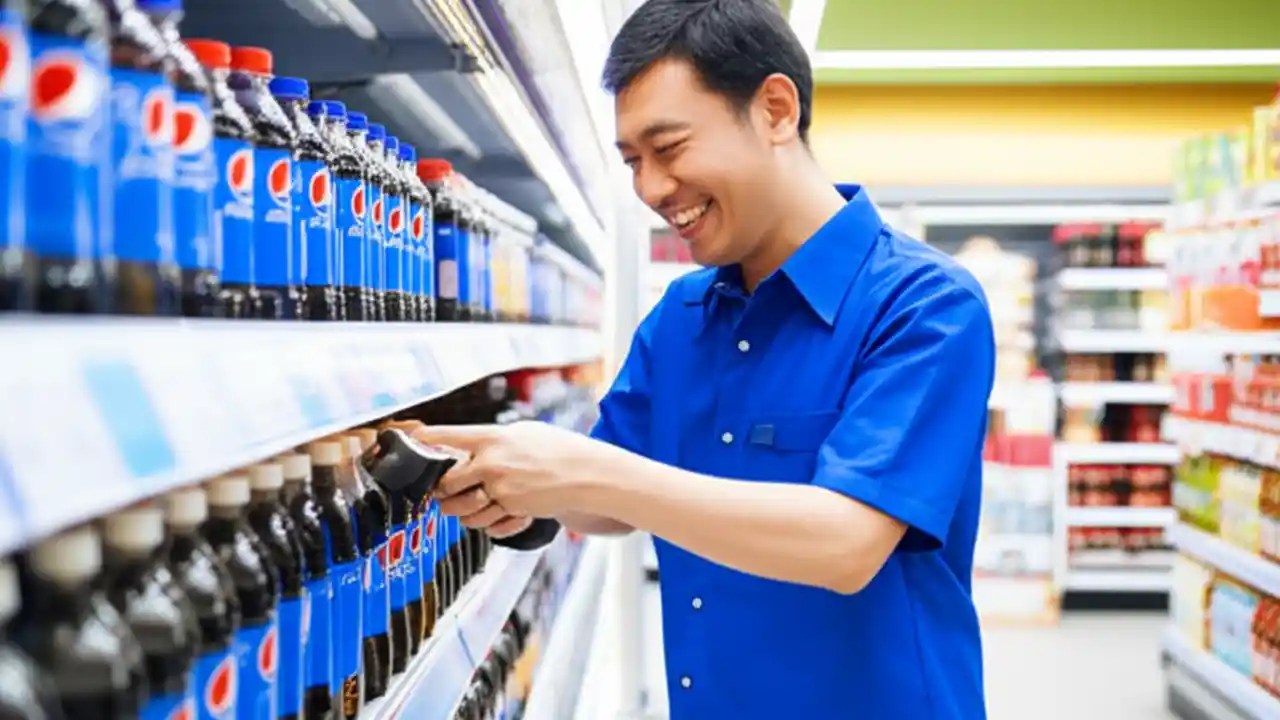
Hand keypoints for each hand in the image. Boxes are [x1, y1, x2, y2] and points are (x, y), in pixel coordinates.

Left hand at [412, 421, 607, 523]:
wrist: (588, 473)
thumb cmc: (560, 449)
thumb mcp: (525, 432)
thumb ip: (495, 440)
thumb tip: (471, 446)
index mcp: (492, 438)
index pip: (445, 437)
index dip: (423, 440)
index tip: (411, 441)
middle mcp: (491, 463)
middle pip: (446, 483)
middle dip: (440, 490)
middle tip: (441, 490)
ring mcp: (500, 489)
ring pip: (462, 510)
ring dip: (458, 511)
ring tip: (462, 507)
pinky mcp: (512, 510)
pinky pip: (487, 524)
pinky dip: (486, 524)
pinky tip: (492, 515)